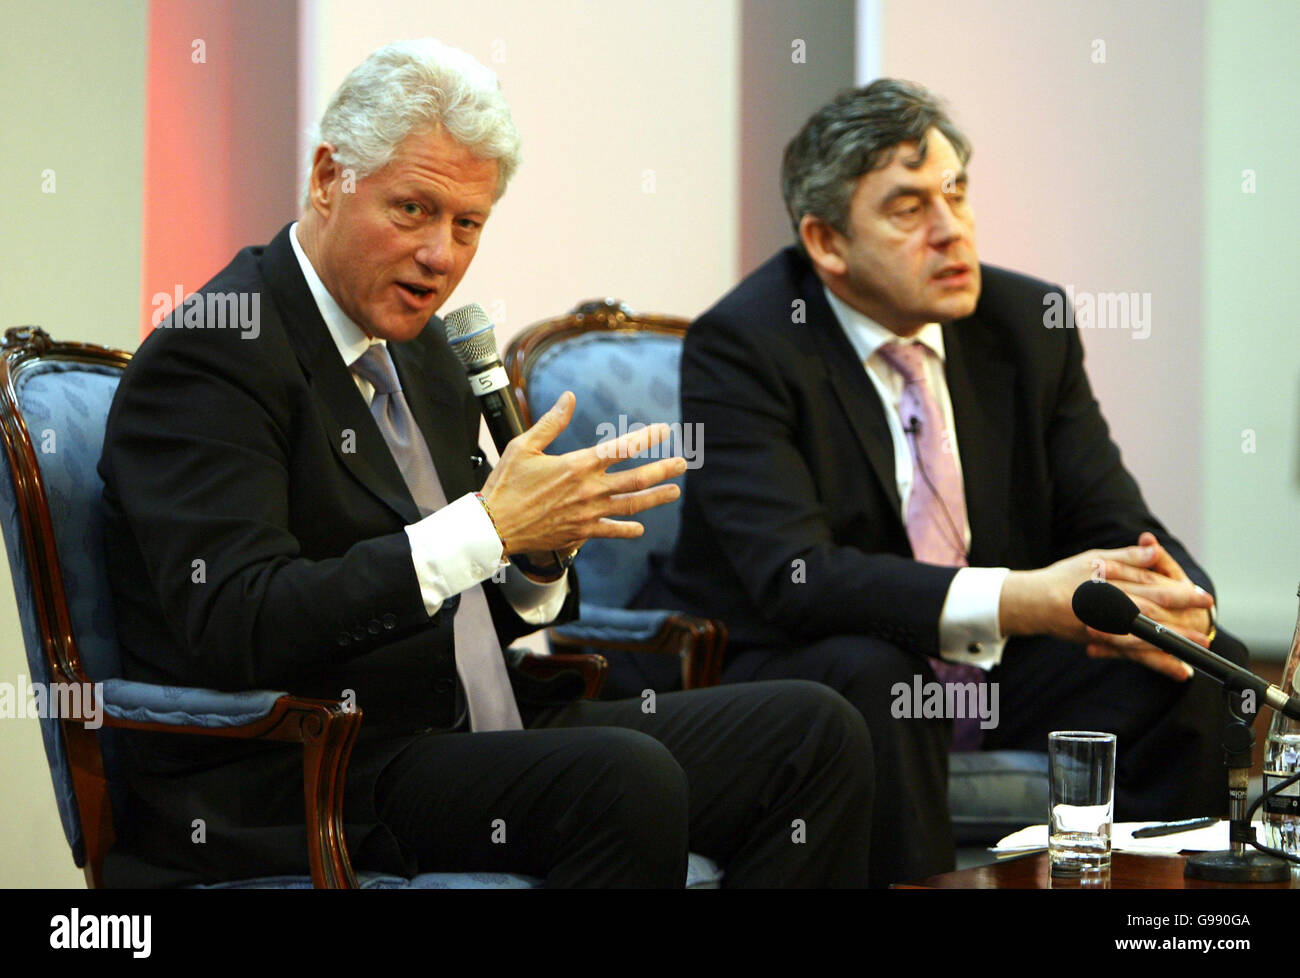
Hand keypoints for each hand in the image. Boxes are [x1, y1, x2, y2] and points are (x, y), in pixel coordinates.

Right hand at [480, 391, 686, 554]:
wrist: (494, 527)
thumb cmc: (506, 484)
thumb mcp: (524, 446)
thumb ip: (551, 423)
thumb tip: (569, 397)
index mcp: (577, 465)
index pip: (620, 448)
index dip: (645, 438)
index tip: (664, 430)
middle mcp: (588, 490)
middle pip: (636, 479)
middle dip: (663, 470)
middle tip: (682, 465)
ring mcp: (588, 514)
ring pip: (631, 505)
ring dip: (655, 498)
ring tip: (674, 492)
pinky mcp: (581, 533)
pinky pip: (611, 531)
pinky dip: (627, 529)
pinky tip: (640, 528)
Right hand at [999, 538, 1212, 681]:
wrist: (1031, 603)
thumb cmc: (1063, 577)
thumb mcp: (1094, 559)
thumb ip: (1127, 558)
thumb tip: (1155, 551)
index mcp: (1107, 582)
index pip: (1148, 585)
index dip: (1176, 591)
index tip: (1201, 595)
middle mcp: (1105, 605)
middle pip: (1149, 612)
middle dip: (1181, 619)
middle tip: (1208, 625)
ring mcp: (1101, 626)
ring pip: (1142, 636)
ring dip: (1173, 643)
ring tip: (1199, 646)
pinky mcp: (1099, 641)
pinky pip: (1131, 654)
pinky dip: (1155, 662)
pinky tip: (1177, 670)